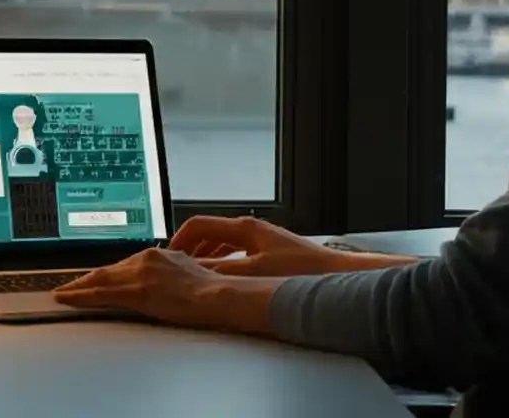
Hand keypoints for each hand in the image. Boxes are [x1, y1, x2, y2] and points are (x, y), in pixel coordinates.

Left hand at [52, 248, 281, 335]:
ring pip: (100, 280)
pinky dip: (81, 295)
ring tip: (64, 294)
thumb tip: (163, 284)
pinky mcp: (135, 291)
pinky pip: (101, 294)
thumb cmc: (212, 291)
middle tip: (69, 287)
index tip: (92, 278)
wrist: (219, 296)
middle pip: (108, 271)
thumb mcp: (188, 274)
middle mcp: (145, 259)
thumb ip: (171, 275)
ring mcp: (139, 274)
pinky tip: (67, 298)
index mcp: (158, 255)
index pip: (123, 265)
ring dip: (79, 287)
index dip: (105, 274)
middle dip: (87, 279)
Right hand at [172, 216, 411, 276]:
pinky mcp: (273, 254)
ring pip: (223, 245)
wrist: (341, 277)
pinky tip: (224, 282)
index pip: (198, 225)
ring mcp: (263, 241)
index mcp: (244, 229)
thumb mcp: (253, 275)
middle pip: (209, 234)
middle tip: (175, 269)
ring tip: (194, 277)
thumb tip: (189, 273)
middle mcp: (252, 230)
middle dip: (189, 251)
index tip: (167, 258)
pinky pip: (237, 254)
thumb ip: (219, 273)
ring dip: (206, 259)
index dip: (178, 241)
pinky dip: (223, 265)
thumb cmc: (302, 273)